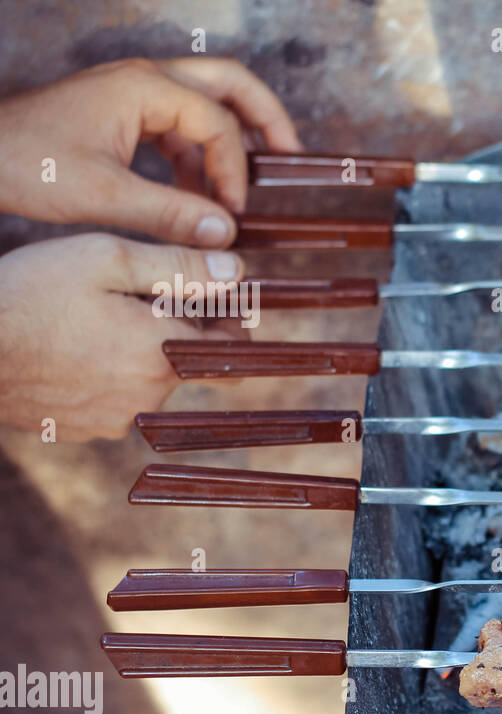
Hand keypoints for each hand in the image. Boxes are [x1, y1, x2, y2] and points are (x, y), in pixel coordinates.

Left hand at [0, 58, 300, 247]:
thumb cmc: (24, 163)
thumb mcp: (103, 195)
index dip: (235, 169)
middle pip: (229, 83)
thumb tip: (226, 234)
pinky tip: (197, 195)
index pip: (217, 121)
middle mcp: (144, 80)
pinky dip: (198, 155)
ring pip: (206, 101)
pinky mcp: (122, 114)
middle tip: (290, 156)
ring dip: (231, 141)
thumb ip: (171, 214)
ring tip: (245, 187)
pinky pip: (178, 125)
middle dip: (264, 118)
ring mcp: (133, 94)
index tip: (234, 212)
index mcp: (143, 88)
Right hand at [0, 234, 246, 440]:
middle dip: (175, 329)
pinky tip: (70, 347)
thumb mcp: (105, 259)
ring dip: (136, 351)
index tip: (214, 298)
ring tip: (92, 320)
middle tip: (136, 297)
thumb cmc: (29, 293)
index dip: (230, 320)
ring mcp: (115, 419)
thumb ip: (177, 266)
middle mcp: (148, 397)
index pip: (234, 349)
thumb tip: (235, 271)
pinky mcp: (84, 429)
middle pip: (187, 361)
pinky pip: (113, 397)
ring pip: (148, 379)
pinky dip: (104, 373)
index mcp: (163, 354)